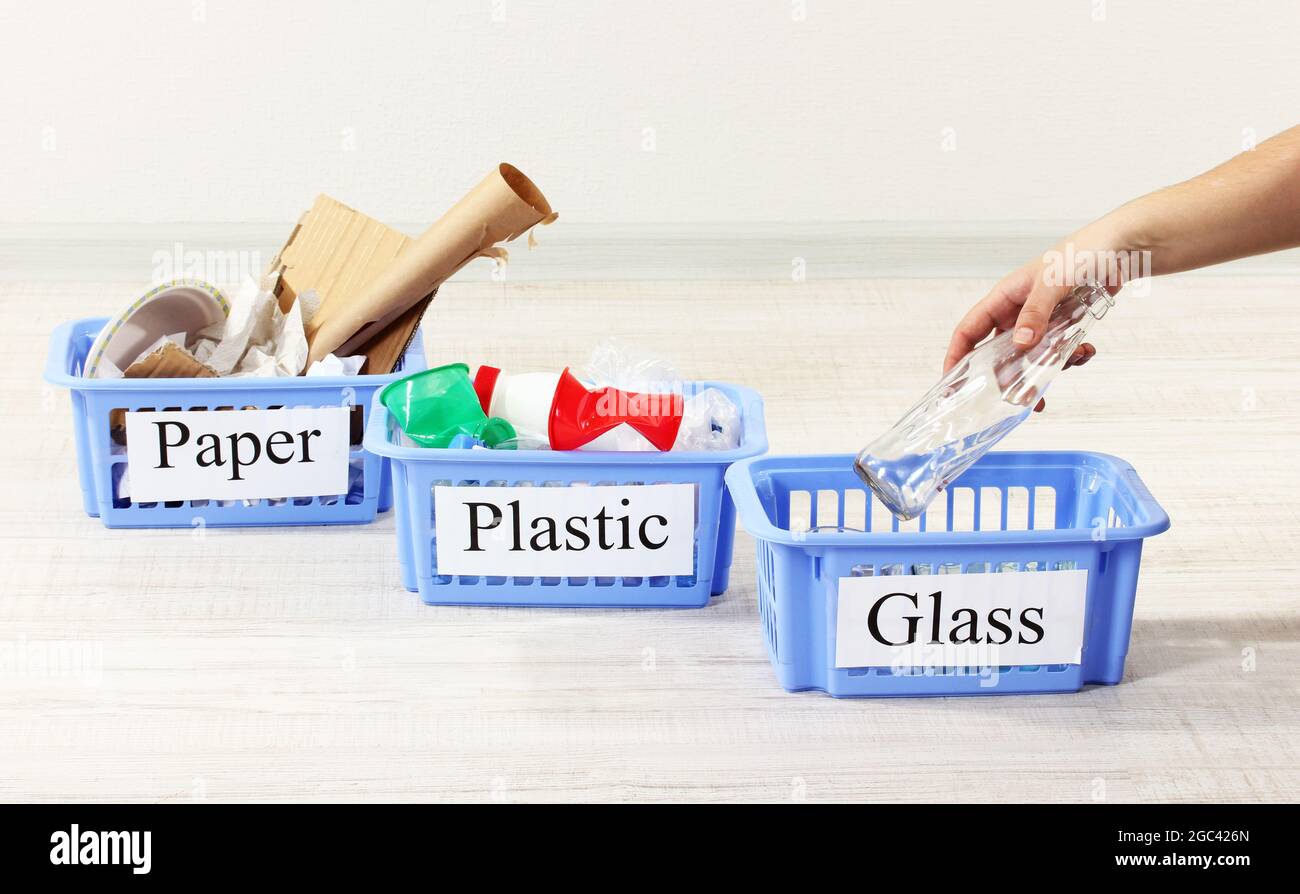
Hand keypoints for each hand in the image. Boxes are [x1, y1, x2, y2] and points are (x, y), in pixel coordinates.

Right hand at [944, 258, 1097, 411]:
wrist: (1124, 245)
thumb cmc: (1082, 251)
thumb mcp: (1053, 281)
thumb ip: (1035, 313)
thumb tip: (1021, 344)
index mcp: (1005, 297)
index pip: (969, 330)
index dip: (957, 356)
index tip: (952, 384)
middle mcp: (1018, 310)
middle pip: (1000, 351)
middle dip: (1009, 375)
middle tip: (1019, 397)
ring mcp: (1042, 318)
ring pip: (1032, 354)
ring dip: (1046, 368)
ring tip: (1063, 371)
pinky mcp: (1065, 323)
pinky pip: (1059, 349)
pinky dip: (1071, 356)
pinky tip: (1086, 350)